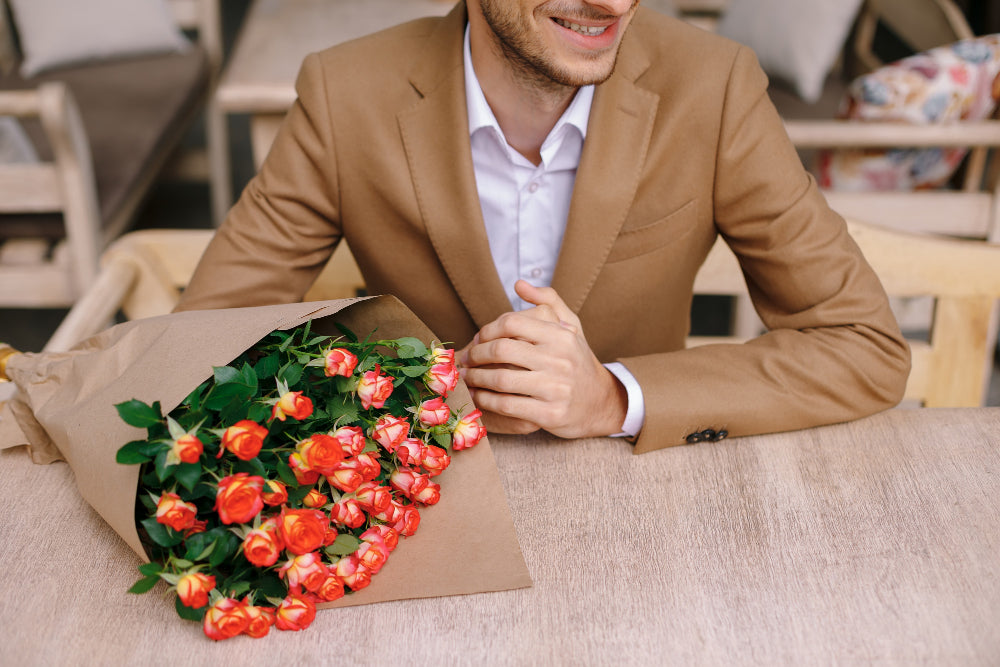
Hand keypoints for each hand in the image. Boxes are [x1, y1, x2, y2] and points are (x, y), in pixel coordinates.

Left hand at [456, 280, 627, 437]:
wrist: (601, 403)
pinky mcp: (549, 414)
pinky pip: (506, 405)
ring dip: (475, 378)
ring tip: (467, 378)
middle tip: (465, 360)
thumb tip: (519, 284)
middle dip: (475, 354)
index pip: (511, 322)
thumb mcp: (571, 327)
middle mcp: (560, 359)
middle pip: (501, 350)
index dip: (486, 330)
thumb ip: (548, 300)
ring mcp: (555, 388)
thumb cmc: (577, 361)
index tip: (477, 339)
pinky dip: (485, 400)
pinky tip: (479, 397)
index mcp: (561, 335)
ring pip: (500, 379)